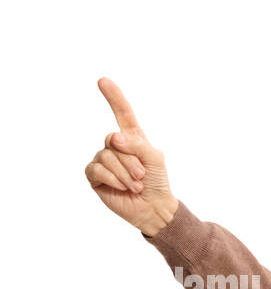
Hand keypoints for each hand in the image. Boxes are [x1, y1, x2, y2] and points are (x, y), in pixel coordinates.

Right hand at [85, 77, 177, 234]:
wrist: (154, 207)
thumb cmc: (157, 182)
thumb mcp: (155, 158)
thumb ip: (137, 144)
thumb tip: (113, 139)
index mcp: (131, 138)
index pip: (122, 113)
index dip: (113, 97)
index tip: (103, 80)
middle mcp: (115, 146)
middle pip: (114, 140)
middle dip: (131, 160)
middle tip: (142, 176)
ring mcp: (103, 160)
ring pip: (106, 156)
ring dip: (125, 173)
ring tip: (135, 185)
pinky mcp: (95, 175)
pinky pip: (97, 169)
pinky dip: (114, 179)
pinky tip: (122, 188)